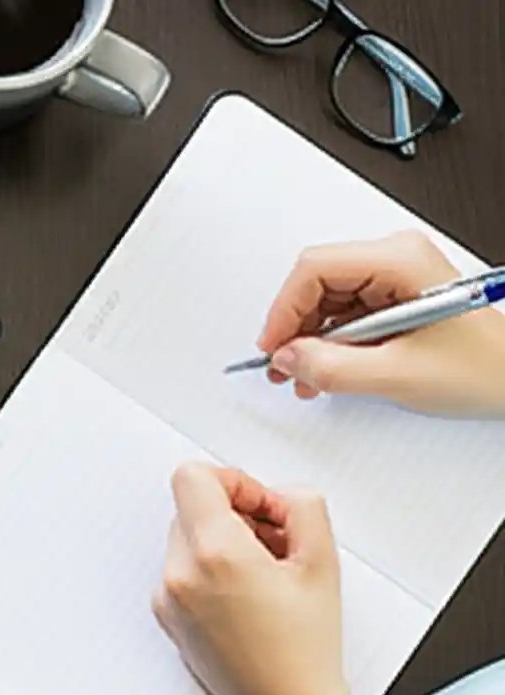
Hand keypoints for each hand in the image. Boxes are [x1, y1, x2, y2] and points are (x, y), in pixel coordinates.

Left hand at [153, 463, 358, 694]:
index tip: (261, 505)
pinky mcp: (168, 616)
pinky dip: (209, 568)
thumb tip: (284, 493)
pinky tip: (248, 592)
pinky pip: (181, 569)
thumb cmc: (305, 652)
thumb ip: (304, 506)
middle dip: (236, 513)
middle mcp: (180, 574)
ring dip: (223, 540)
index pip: (192, 476)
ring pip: (187, 536)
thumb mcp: (322, 562)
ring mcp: (168, 597)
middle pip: (191, 506)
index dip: (234, 480)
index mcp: (214, 553)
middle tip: (275, 540)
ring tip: (266, 571)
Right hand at [257, 230, 504, 414]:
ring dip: (310, 339)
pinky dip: (329, 342)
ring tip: (306, 374)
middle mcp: (396, 258)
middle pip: (316, 282)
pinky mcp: (394, 296)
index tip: (273, 345)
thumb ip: (333, 368)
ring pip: (326, 299)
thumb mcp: (400, 375)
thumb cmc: (488, 368)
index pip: (315, 268)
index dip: (284, 309)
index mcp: (401, 259)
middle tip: (284, 364)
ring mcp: (394, 275)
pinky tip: (327, 368)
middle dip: (295, 326)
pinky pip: (345, 312)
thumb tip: (288, 358)